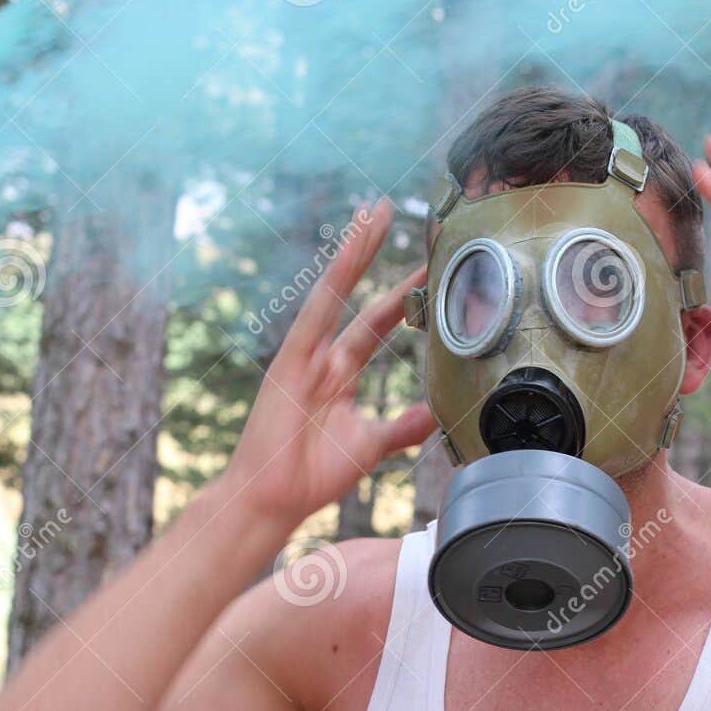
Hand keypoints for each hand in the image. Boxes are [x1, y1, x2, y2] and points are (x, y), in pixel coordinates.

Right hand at [227, 198, 436, 527]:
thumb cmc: (310, 475)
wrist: (273, 498)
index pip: (378, 322)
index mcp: (341, 373)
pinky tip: (348, 251)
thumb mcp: (370, 445)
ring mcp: (306, 354)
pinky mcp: (290, 359)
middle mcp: (324, 355)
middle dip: (377, 255)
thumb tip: (437, 415)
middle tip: (395, 212)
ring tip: (372, 212)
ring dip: (355, 250)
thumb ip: (403, 426)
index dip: (403, 296)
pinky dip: (333, 280)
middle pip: (358, 294)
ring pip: (335, 290)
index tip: (428, 268)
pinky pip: (316, 311)